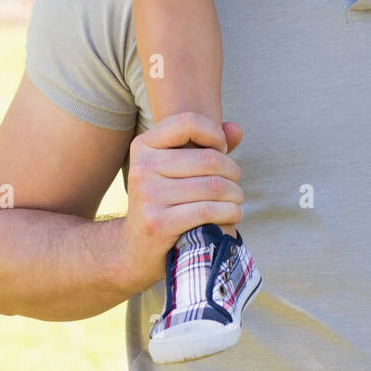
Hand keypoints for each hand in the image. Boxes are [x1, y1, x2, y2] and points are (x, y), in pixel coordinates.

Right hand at [120, 113, 244, 290]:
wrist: (134, 248)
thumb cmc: (164, 203)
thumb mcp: (176, 170)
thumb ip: (208, 146)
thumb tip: (236, 129)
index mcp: (144, 146)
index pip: (187, 122)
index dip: (214, 133)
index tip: (221, 150)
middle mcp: (142, 167)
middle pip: (209, 159)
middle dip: (233, 173)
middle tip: (234, 185)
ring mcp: (148, 196)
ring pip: (213, 187)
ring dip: (235, 196)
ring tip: (235, 202)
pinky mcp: (158, 223)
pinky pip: (208, 211)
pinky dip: (230, 213)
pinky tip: (232, 216)